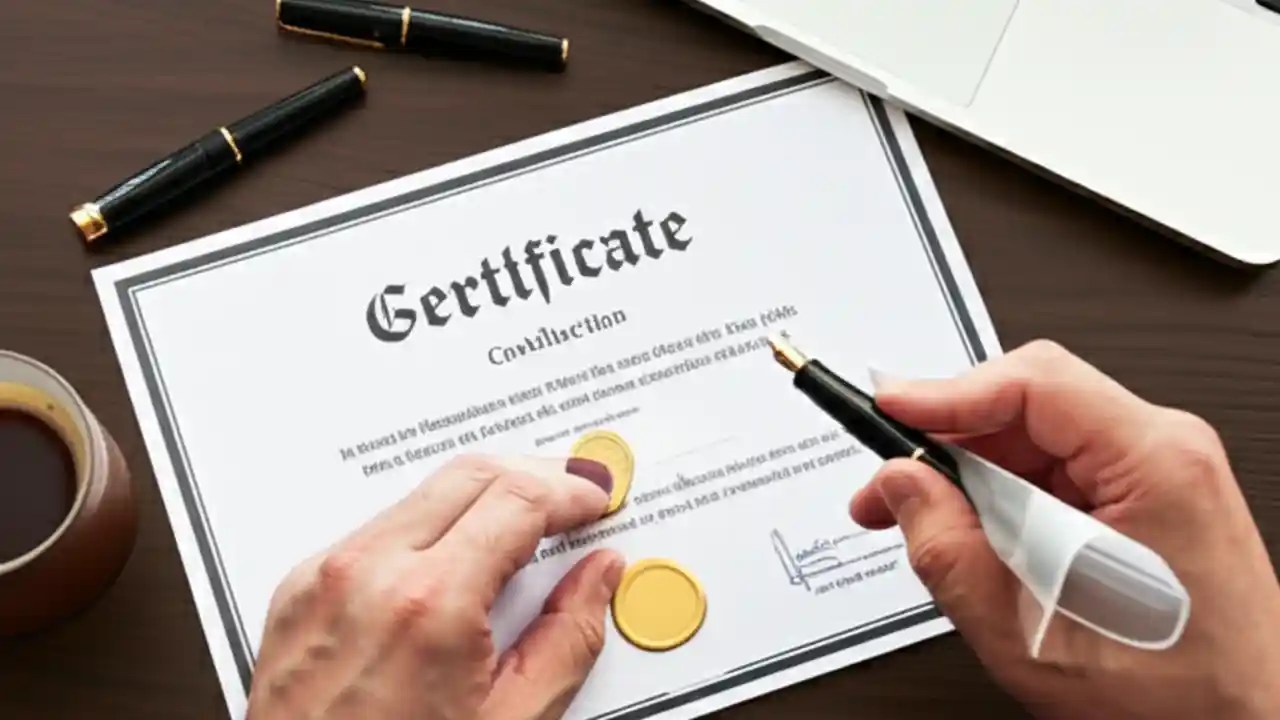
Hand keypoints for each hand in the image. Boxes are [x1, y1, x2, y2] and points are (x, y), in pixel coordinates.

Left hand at [246, 454, 622, 719]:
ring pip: (420, 493)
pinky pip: (377, 530)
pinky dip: (427, 528)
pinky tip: (455, 557)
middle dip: (532, 476)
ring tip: (520, 528)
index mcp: (429, 605)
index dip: (570, 490)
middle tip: (570, 497)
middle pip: (469, 474)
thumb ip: (566, 639)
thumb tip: (598, 576)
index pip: (517, 498)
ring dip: (479, 496)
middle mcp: (366, 574)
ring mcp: (322, 576)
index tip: (594, 499)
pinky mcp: (297, 588)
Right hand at [850, 341, 1279, 719]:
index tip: (890, 407)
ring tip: (923, 522)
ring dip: (971, 475)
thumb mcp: (1028, 631)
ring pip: (1036, 440)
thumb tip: (899, 484)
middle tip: (890, 483)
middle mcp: (1166, 454)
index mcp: (1156, 464)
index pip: (1034, 383)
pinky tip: (975, 535)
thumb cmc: (1180, 701)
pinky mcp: (1146, 500)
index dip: (948, 391)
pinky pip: (1057, 473)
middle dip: (948, 440)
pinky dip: (1004, 498)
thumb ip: (949, 548)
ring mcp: (1159, 475)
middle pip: (1029, 404)